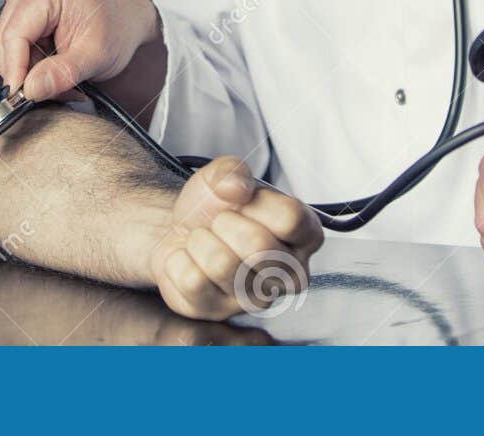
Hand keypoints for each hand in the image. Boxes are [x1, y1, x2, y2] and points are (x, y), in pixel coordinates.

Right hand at [0, 0, 161, 101]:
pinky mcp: (23, 7)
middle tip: (57, 91)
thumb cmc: (118, 28)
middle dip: (26, 73)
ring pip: (6, 46)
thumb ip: (62, 73)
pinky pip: (13, 44)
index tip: (21, 97)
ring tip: (62, 79)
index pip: (15, 34)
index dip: (15, 69)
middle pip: (6, 41)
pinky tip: (53, 67)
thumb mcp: (97, 56)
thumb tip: (30, 89)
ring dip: (30, 71)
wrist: (128, 17)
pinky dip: (31, 63)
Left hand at [148, 156, 323, 319]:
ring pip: (222, 265)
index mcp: (304, 235)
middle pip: (260, 248)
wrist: (180, 230)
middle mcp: (289, 273)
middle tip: (220, 222)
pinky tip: (189, 259)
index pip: (291, 219)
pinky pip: (192, 281)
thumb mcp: (224, 176)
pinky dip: (180, 260)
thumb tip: (235, 186)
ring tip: (203, 239)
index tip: (246, 203)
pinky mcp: (218, 312)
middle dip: (226, 223)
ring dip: (200, 241)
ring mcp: (256, 299)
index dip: (258, 204)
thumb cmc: (214, 207)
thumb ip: (232, 171)